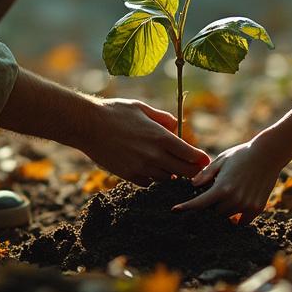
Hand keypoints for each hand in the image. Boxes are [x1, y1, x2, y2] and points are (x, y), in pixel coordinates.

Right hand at [81, 98, 209, 185]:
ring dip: (171, 175)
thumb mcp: (142, 108)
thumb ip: (163, 118)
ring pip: (167, 179)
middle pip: (184, 172)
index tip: (204, 160)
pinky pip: (148, 183)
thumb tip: (176, 127)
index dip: (201, 159)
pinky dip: (152, 178)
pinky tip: (150, 170)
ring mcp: (141, 168)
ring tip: (171, 168)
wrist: (87, 125)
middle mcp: (154, 155)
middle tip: (195, 169)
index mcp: (161, 137)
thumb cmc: (115, 112)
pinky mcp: (129, 176)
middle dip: (192, 171)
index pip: (191, 155)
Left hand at [172, 140, 285, 223]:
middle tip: (209, 197)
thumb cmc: (242, 154)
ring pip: (227, 217)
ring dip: (222, 211)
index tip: (174, 211)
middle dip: (208, 207)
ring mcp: (246, 205)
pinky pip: (242, 221)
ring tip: (224, 198)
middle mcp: (234, 200)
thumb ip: (206, 174)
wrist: (268, 154)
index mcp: (222, 188)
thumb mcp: (221, 161)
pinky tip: (235, 208)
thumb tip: (193, 184)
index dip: (186, 208)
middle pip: (213, 213)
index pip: (199, 204)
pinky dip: (237, 217)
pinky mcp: (257, 208)